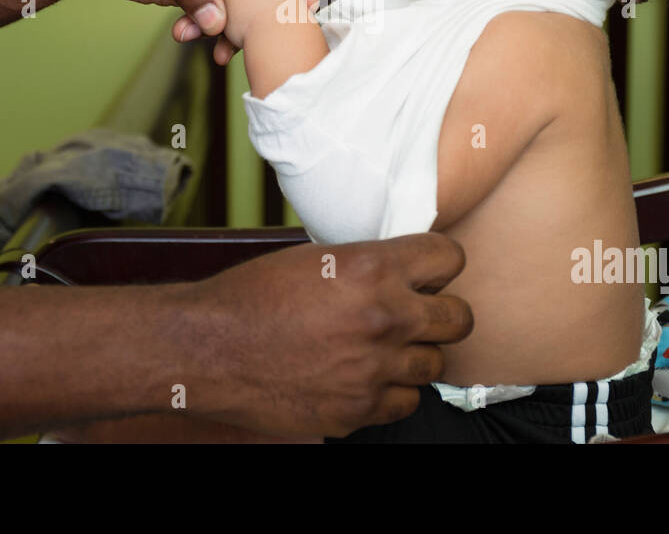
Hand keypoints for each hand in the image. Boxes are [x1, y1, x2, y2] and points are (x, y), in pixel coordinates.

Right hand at [179, 234, 473, 438]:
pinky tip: (364, 376)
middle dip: (442, 312)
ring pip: (435, 364)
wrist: (208, 348)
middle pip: (459, 318)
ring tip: (382, 347)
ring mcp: (374, 370)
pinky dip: (390, 391)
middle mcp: (384, 318)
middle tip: (418, 313)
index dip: (440, 264)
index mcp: (373, 269)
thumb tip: (404, 272)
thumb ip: (369, 265)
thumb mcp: (316, 259)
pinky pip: (404, 402)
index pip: (449, 258)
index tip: (429, 272)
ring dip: (414, 355)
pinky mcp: (358, 410)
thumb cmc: (252, 296)